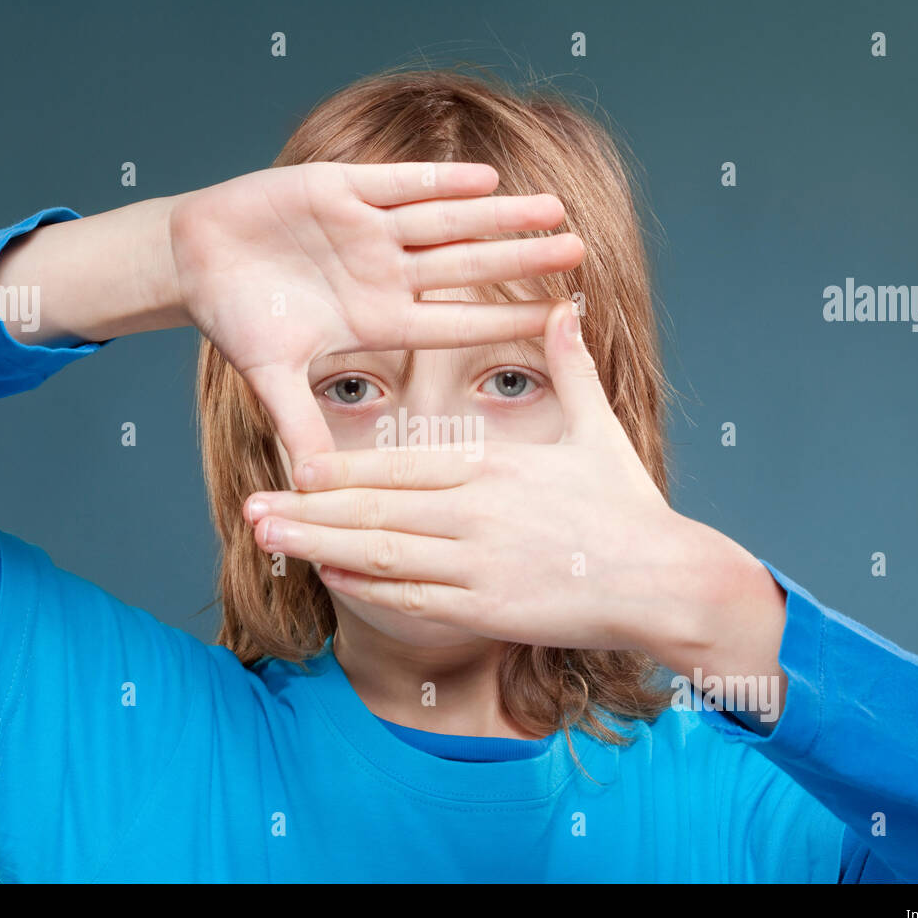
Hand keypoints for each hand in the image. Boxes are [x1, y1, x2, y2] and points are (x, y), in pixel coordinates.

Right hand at [168, 161, 584, 463]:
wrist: (194, 261)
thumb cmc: (237, 319)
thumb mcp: (270, 378)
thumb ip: (298, 425)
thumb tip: (311, 490)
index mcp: (377, 320)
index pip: (455, 322)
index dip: (505, 319)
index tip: (557, 318)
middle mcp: (382, 274)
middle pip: (465, 267)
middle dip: (519, 260)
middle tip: (578, 252)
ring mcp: (366, 230)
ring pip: (446, 222)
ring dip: (498, 216)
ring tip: (553, 209)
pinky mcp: (338, 188)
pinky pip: (397, 184)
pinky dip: (439, 180)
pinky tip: (488, 178)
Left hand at [240, 301, 787, 679]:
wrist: (667, 580)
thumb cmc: (631, 509)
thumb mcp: (599, 431)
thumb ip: (571, 370)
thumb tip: (565, 307)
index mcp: (493, 468)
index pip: (399, 467)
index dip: (340, 471)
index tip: (295, 468)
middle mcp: (474, 513)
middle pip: (371, 510)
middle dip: (305, 509)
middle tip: (250, 508)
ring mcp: (475, 564)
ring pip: (377, 553)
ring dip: (316, 546)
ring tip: (267, 540)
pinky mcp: (484, 609)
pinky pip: (407, 601)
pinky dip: (362, 591)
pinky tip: (327, 581)